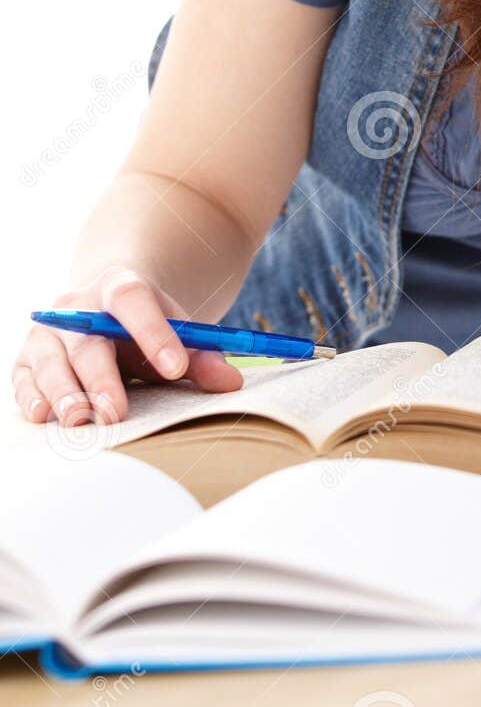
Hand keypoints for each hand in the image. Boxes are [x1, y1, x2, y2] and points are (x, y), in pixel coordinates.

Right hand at [10, 264, 242, 426]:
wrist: (100, 308)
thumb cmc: (143, 328)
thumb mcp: (174, 332)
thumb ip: (201, 355)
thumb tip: (231, 382)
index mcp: (119, 287)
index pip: (134, 300)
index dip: (154, 332)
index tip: (176, 368)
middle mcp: (76, 306)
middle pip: (88, 341)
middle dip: (101, 378)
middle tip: (115, 411)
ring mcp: (48, 332)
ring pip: (50, 361)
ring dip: (64, 392)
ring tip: (80, 419)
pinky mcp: (27, 358)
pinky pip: (23, 377)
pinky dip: (30, 396)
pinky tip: (42, 414)